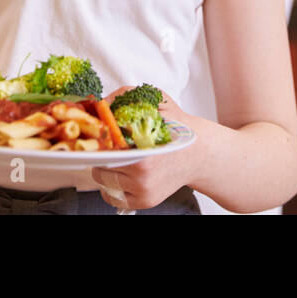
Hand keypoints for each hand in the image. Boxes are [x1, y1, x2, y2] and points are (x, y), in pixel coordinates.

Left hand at [91, 86, 202, 210]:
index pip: (104, 148)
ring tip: (117, 158)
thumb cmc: (176, 127)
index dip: (98, 140)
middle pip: (99, 165)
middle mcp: (142, 174)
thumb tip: (98, 103)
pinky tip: (120, 174)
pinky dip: (111, 187)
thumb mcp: (156, 101)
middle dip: (102, 154)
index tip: (98, 135)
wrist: (198, 153)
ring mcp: (143, 191)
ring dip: (105, 169)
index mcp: (143, 150)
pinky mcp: (145, 202)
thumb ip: (125, 96)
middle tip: (110, 146)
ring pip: (103, 182)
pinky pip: (113, 198)